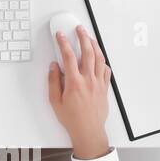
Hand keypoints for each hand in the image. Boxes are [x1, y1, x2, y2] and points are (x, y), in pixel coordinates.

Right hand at [48, 26, 110, 159]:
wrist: (88, 131)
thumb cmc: (72, 118)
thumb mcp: (55, 101)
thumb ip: (53, 81)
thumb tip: (54, 67)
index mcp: (74, 83)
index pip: (68, 56)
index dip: (63, 43)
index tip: (60, 35)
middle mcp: (88, 80)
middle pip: (88, 52)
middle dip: (83, 37)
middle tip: (79, 29)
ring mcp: (98, 83)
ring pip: (99, 58)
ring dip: (94, 45)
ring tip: (90, 37)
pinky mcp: (104, 88)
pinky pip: (106, 70)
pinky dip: (102, 61)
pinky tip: (99, 57)